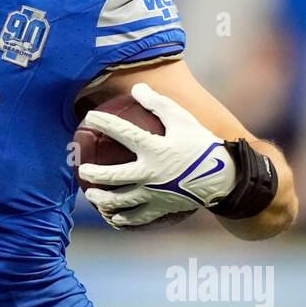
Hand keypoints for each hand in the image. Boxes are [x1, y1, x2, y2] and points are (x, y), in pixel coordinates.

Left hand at [79, 82, 236, 227]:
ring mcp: (155, 194)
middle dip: (94, 173)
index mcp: (155, 149)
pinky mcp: (161, 208)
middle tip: (81, 169)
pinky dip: (124, 219)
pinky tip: (115, 218)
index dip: (105, 123)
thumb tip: (137, 88)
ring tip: (91, 195)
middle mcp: (151, 173)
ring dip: (103, 199)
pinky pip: (138, 217)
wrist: (224, 178)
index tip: (90, 117)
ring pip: (121, 200)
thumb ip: (158, 104)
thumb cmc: (201, 145)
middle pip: (114, 176)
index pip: (124, 133)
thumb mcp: (182, 120)